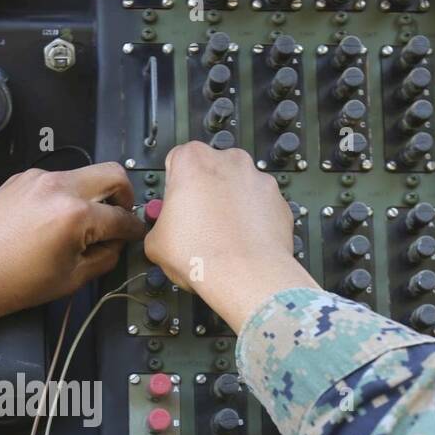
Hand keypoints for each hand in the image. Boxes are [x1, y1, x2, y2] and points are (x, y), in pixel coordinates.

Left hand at [0, 163, 145, 362]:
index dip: (134, 230)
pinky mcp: (20, 179)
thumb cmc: (12, 284)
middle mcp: (58, 187)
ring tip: (84, 224)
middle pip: (112, 174)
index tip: (136, 234)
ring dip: (93, 194)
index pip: (122, 217)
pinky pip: (56, 179)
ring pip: (83, 174)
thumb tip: (117, 245)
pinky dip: (65, 194)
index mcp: (75, 215)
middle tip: (120, 216)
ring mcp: (37, 178)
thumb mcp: (70, 279)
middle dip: (124, 195)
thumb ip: (104, 258)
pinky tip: (55, 220)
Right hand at [144, 141, 319, 331]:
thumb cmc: (200, 253)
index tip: (176, 206)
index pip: (177, 160)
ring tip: (222, 236)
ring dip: (230, 205)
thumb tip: (164, 231)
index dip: (174, 186)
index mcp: (194, 160)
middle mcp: (229, 159)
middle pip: (211, 170)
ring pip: (238, 186)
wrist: (244, 275)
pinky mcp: (279, 200)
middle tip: (198, 224)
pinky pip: (261, 206)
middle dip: (205, 192)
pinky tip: (242, 241)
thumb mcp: (155, 242)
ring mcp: (259, 178)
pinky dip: (253, 220)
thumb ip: (159, 224)